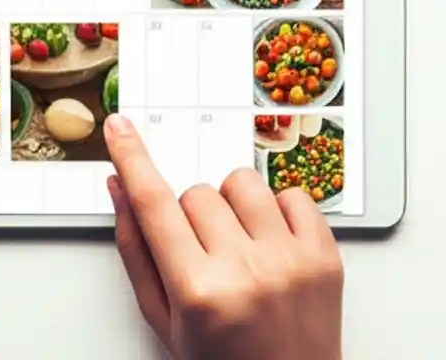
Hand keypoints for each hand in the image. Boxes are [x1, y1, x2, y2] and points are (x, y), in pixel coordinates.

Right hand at [104, 114, 344, 359]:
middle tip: (202, 256)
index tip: (120, 128)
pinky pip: (292, 194)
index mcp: (198, 292)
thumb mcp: (164, 319)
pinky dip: (277, 212)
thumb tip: (120, 189)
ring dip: (233, 206)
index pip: (154, 204)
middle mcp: (246, 271)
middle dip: (191, 217)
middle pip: (197, 193)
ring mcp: (290, 260)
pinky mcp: (325, 254)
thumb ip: (137, 251)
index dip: (132, 159)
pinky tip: (270, 244)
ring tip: (239, 246)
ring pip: (242, 183)